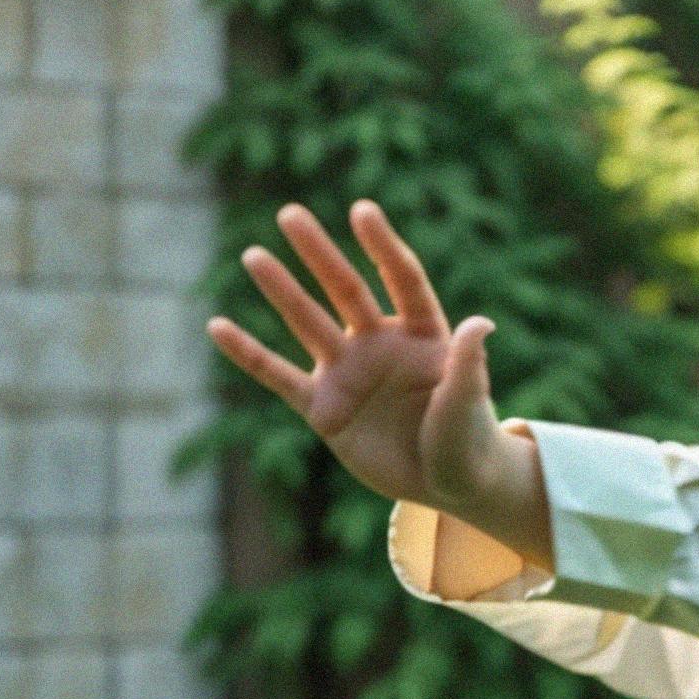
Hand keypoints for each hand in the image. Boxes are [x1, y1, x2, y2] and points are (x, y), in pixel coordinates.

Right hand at [207, 200, 545, 575]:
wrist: (448, 487)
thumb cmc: (468, 441)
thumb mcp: (468, 402)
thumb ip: (468, 364)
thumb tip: (481, 323)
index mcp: (422, 334)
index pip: (401, 279)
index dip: (383, 247)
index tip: (362, 211)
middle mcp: (380, 343)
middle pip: (346, 289)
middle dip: (319, 253)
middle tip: (290, 214)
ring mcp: (349, 373)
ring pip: (308, 322)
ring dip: (281, 290)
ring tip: (254, 255)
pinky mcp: (324, 408)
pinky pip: (279, 376)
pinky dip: (249, 354)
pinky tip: (217, 326)